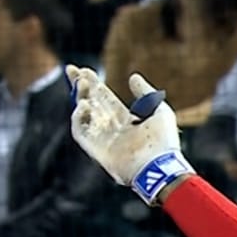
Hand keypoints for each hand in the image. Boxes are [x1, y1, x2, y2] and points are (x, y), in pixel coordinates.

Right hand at [67, 66, 193, 203]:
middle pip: (91, 103)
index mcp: (127, 120)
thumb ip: (145, 92)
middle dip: (81, 87)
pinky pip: (81, 132)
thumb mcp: (159, 110)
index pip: (105, 98)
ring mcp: (103, 140)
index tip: (84, 69)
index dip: (94, 84)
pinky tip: (83, 104)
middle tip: (72, 69)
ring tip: (82, 83)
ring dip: (80, 98)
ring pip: (84, 115)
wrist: (160, 167)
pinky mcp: (96, 151)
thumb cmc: (164, 141)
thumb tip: (133, 77)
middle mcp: (113, 129)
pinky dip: (78, 118)